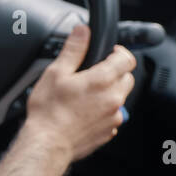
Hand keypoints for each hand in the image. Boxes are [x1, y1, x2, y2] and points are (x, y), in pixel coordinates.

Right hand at [23, 24, 136, 162]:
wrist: (48, 144)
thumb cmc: (49, 111)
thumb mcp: (56, 73)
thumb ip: (73, 49)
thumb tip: (82, 31)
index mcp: (103, 80)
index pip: (127, 58)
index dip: (118, 52)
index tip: (108, 52)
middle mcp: (114, 98)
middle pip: (127, 78)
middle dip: (115, 72)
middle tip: (93, 74)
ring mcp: (113, 117)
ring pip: (120, 97)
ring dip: (108, 92)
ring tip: (85, 95)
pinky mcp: (109, 132)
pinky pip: (112, 116)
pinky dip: (103, 111)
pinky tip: (84, 112)